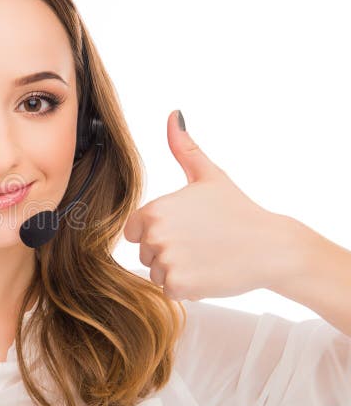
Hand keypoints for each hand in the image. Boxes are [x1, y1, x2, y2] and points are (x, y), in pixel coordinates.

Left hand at [123, 110, 287, 300]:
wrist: (271, 247)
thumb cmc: (238, 210)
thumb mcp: (209, 175)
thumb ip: (184, 148)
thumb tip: (173, 115)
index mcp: (155, 209)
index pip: (134, 231)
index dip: (155, 232)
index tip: (183, 229)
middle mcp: (156, 235)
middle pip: (145, 253)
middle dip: (168, 253)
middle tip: (200, 243)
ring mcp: (167, 261)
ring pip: (156, 273)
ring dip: (177, 271)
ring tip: (206, 257)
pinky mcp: (179, 285)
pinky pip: (169, 290)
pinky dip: (187, 287)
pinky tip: (208, 271)